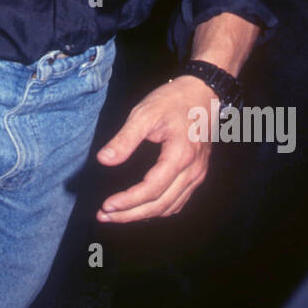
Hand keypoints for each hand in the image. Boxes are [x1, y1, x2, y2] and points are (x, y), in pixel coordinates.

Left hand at [94, 76, 215, 221]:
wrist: (203, 91)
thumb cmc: (173, 100)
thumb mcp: (145, 113)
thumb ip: (125, 139)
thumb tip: (103, 160)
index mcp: (180, 156)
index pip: (151, 190)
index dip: (127, 202)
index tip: (106, 206)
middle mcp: (193, 171)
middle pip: (160, 205)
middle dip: (130, 214)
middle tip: (104, 216)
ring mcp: (198, 174)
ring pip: (170, 207)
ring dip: (143, 215)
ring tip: (117, 215)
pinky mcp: (197, 174)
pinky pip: (178, 201)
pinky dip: (158, 209)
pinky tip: (141, 208)